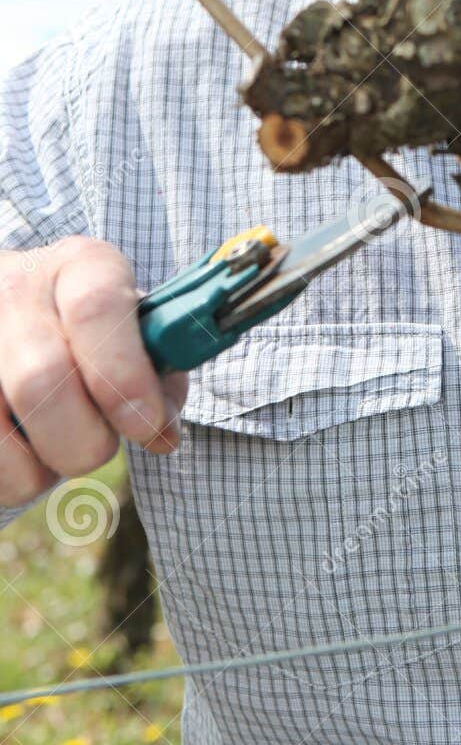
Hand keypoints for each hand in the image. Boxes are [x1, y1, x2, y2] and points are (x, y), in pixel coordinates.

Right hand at [0, 237, 186, 505]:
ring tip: (60, 450)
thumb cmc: (94, 329)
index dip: (125, 376)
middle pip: (40, 379)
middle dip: (86, 439)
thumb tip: (161, 433)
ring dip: (42, 467)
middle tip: (101, 446)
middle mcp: (16, 291)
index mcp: (80, 266)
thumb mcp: (136, 328)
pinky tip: (26, 456)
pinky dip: (12, 477)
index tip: (146, 425)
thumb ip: (160, 377)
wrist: (17, 305)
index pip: (96, 308)